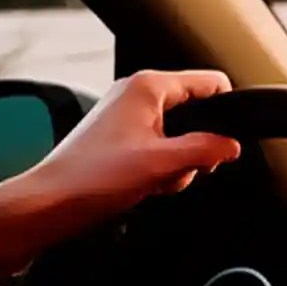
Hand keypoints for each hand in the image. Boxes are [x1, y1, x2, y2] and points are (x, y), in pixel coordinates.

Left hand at [41, 69, 240, 211]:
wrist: (54, 201)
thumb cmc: (94, 177)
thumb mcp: (163, 162)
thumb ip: (206, 149)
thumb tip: (232, 145)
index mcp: (148, 87)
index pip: (211, 83)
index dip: (226, 112)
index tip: (223, 141)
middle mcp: (137, 94)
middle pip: (198, 114)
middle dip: (198, 147)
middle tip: (179, 167)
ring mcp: (129, 115)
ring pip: (182, 135)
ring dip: (179, 162)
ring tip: (157, 178)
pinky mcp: (123, 136)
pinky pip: (162, 147)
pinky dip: (163, 167)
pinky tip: (148, 182)